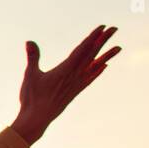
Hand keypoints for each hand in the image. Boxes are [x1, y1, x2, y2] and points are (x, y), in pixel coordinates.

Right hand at [11, 26, 119, 144]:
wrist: (37, 120)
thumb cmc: (32, 98)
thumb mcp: (30, 75)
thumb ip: (32, 57)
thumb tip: (29, 41)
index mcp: (65, 70)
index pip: (82, 50)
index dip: (93, 38)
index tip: (102, 27)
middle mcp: (74, 77)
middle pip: (92, 55)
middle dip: (103, 41)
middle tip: (114, 29)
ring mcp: (76, 85)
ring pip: (95, 67)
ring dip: (106, 56)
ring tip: (119, 47)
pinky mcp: (75, 92)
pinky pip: (90, 79)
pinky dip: (98, 71)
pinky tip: (104, 66)